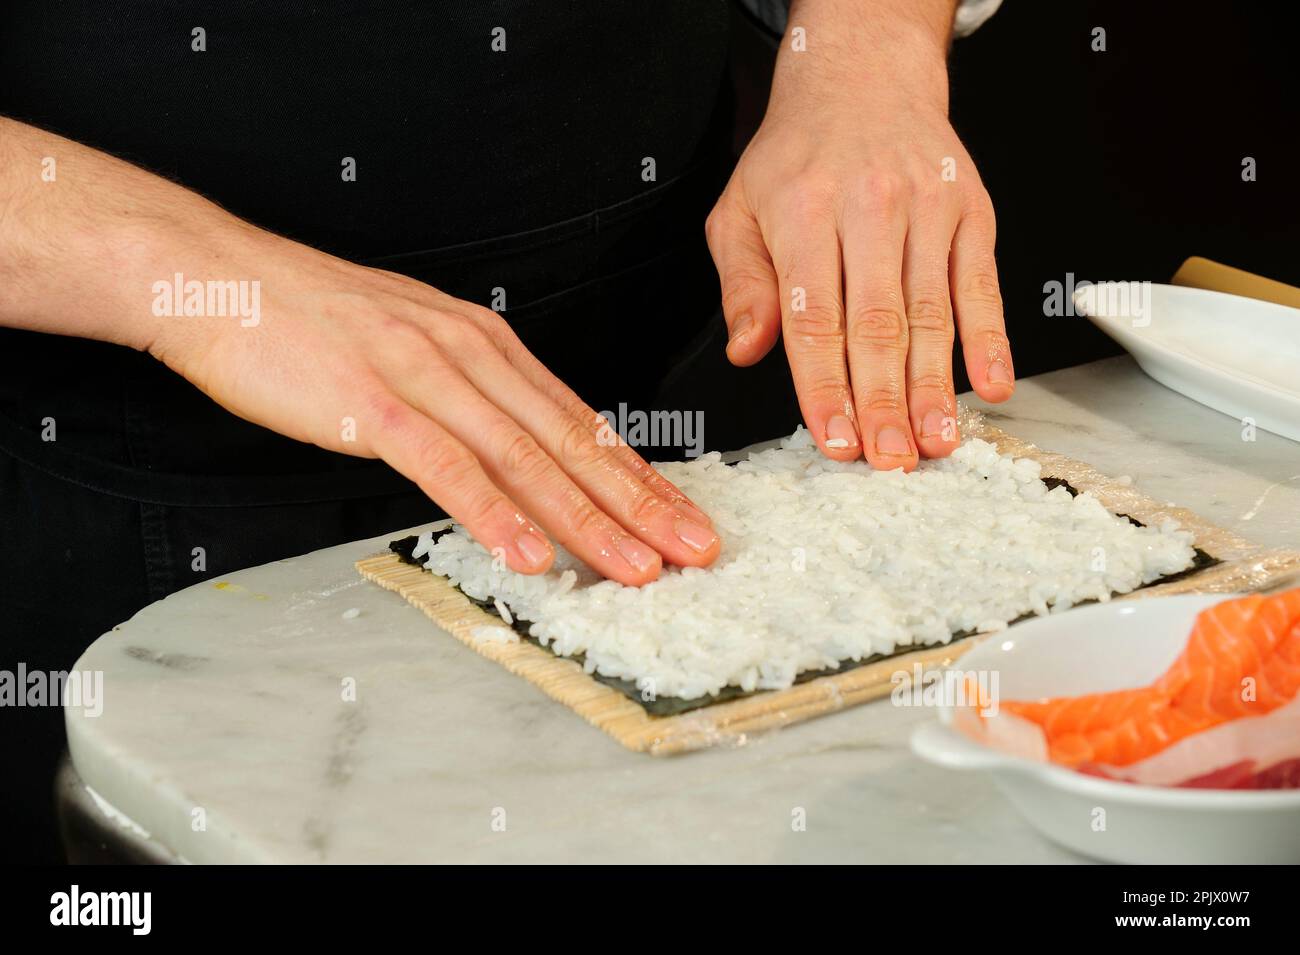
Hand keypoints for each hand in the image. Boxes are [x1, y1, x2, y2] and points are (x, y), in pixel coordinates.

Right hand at [141, 220, 720, 585]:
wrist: (217, 276)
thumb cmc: (308, 316)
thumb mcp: (410, 345)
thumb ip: (465, 392)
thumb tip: (511, 448)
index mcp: (485, 344)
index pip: (579, 421)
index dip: (638, 476)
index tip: (683, 517)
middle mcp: (470, 356)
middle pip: (572, 442)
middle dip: (642, 504)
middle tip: (696, 551)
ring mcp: (424, 377)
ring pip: (526, 458)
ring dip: (588, 520)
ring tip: (637, 567)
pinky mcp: (372, 404)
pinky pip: (446, 467)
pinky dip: (495, 514)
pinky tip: (530, 553)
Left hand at [706, 0, 1013, 469]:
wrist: (863, 80)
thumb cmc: (797, 156)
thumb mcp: (740, 210)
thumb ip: (743, 284)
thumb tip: (748, 351)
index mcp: (805, 212)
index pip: (815, 318)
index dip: (826, 386)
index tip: (835, 439)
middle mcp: (870, 208)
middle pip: (879, 324)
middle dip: (885, 402)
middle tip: (889, 460)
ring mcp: (929, 209)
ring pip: (933, 313)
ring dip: (936, 386)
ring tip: (935, 443)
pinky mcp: (972, 212)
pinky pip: (982, 285)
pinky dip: (990, 339)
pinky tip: (990, 386)